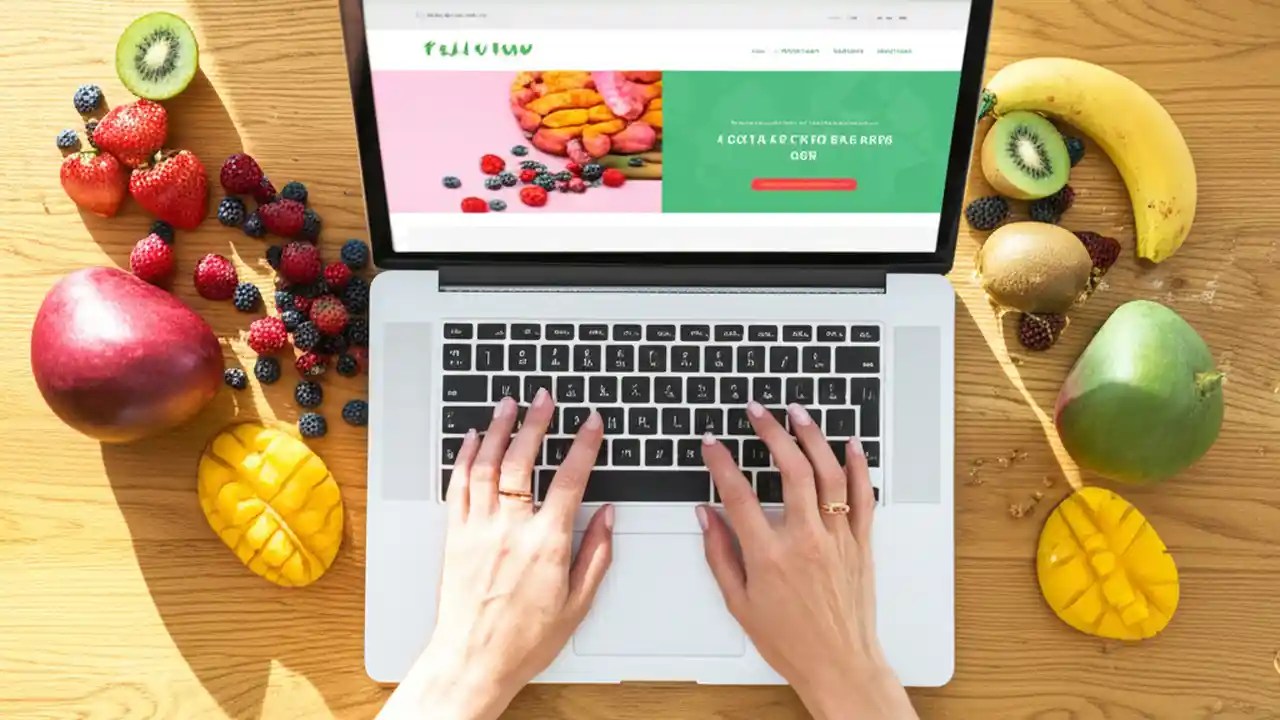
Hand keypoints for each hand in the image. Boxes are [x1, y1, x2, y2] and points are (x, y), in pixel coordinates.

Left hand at [381, 390, 612, 719]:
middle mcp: (510, 529)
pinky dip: (466, 457)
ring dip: (499, 429)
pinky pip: (458, 486)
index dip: (583, 445)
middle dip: (537, 422)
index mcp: (546, 544)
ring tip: (509, 404)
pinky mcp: (454, 535)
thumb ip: (596, 555)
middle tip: (544, 398)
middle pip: (524, 460)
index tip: (591, 423)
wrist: (473, 660)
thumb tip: (608, 518)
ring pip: (488, 465)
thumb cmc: (524, 639)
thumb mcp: (577, 604)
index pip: (570, 480)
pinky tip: (473, 439)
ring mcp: (478, 529)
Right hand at [698, 402, 916, 719]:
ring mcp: (838, 538)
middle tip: (758, 411)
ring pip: (829, 473)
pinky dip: (858, 465)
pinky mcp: (861, 543)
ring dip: (813, 437)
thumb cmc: (790, 641)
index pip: (739, 495)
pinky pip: (864, 495)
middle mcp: (806, 540)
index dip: (721, 463)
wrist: (840, 664)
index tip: (712, 444)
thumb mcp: (739, 603)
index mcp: (770, 555)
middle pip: (791, 469)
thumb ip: (719, 554)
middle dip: (771, 432)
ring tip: (797, 413)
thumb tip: (706, 516)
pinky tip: (849, 443)